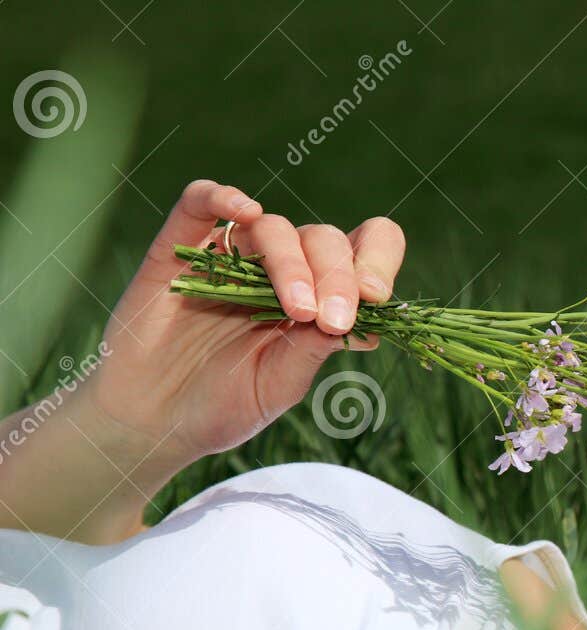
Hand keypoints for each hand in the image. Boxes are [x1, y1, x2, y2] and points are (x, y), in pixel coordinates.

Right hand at [86, 179, 405, 478]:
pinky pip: (200, 202)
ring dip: (293, 262)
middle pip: (323, 240)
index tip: (376, 297)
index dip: (378, 260)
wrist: (152, 421)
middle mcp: (281, 270)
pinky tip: (248, 211)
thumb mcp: (279, 386)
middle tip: (331, 318)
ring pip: (273, 227)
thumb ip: (313, 349)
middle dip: (337, 277)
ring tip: (298, 310)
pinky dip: (223, 197)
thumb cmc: (223, 406)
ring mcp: (231, 258)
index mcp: (318, 298)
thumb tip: (366, 321)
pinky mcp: (179, 250)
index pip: (364, 251)